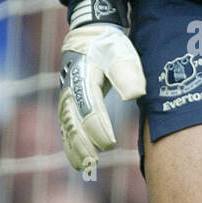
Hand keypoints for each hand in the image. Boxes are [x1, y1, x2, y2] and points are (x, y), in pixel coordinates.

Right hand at [58, 21, 146, 171]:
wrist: (88, 35)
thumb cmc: (109, 47)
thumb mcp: (122, 53)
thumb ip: (128, 73)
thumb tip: (135, 94)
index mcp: (84, 76)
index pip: (90, 105)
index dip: (98, 126)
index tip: (109, 143)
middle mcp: (70, 89)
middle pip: (74, 120)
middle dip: (82, 143)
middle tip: (94, 162)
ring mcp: (66, 97)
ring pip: (67, 127)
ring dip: (75, 148)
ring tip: (86, 167)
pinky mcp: (67, 105)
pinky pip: (66, 128)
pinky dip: (71, 145)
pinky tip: (79, 161)